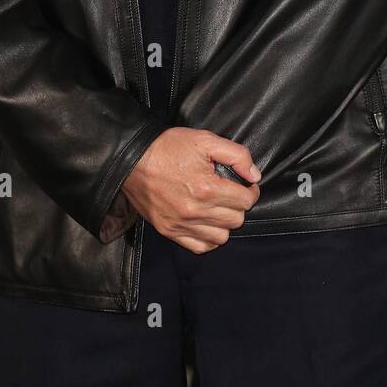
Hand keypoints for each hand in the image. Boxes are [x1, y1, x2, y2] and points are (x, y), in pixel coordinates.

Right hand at [122, 127, 261, 252]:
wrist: (132, 158)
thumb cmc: (168, 147)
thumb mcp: (205, 139)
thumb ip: (236, 155)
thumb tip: (254, 175)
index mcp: (207, 187)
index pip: (246, 201)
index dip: (251, 191)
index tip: (246, 185)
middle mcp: (195, 210)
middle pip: (236, 220)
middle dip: (238, 205)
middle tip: (231, 194)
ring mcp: (181, 223)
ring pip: (221, 237)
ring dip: (224, 223)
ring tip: (218, 208)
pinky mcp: (169, 230)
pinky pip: (199, 247)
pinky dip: (208, 238)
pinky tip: (206, 223)